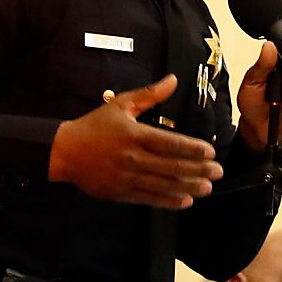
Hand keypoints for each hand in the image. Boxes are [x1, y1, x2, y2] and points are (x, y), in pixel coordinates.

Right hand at [48, 75, 222, 208]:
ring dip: (188, 187)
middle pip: (171, 166)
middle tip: (217, 172)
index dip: (192, 149)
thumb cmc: (95, 126)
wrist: (64, 151)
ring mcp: (126, 177)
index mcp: (134, 134)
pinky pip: (149, 198)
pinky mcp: (120, 193)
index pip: (169, 143)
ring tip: (207, 188)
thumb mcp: (121, 104)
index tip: (210, 152)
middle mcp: (132, 157)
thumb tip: (173, 80)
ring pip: (163, 185)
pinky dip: (169, 201)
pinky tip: (185, 200)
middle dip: (198, 170)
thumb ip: (149, 95)